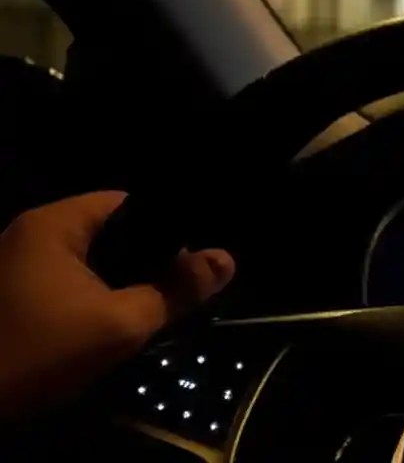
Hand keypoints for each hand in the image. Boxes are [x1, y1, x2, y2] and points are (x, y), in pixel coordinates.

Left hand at [0, 192, 233, 416]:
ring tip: (141, 313)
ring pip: (86, 262)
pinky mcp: (7, 297)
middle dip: (143, 262)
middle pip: (108, 232)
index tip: (188, 268)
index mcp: (53, 225)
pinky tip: (100, 329)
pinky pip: (62, 283)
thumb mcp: (118, 325)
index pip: (128, 204)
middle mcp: (29, 234)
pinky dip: (87, 299)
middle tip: (169, 295)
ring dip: (115, 285)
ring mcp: (12, 265)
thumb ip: (175, 291)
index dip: (167, 231)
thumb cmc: (37, 353)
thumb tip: (227, 259)